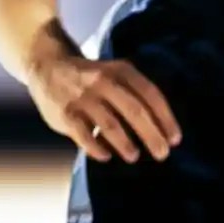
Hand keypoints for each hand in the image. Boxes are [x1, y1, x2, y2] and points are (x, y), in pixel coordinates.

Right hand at [27, 40, 181, 164]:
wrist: (48, 65)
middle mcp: (103, 81)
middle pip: (134, 111)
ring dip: (125, 144)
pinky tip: (106, 157)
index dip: (165, 118)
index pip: (150, 94)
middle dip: (152, 135)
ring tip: (134, 156)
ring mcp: (83, 97)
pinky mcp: (65, 113)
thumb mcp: (114, 73)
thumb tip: (159, 128)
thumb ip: (133, 93)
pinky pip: (84, 135)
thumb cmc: (91, 77)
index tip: (175, 139)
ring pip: (110, 125)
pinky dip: (96, 148)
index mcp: (121, 70)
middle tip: (163, 154)